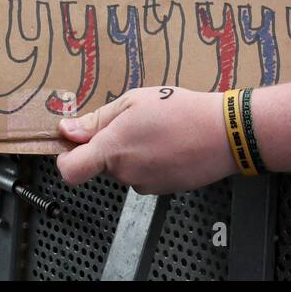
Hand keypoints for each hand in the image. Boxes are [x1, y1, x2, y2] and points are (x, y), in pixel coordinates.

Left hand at [56, 87, 235, 193]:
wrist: (225, 133)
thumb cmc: (181, 111)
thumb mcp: (133, 102)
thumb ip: (97, 120)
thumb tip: (67, 130)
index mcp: (112, 149)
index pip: (70, 171)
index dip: (66, 158)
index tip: (73, 143)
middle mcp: (125, 173)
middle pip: (101, 164)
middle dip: (110, 144)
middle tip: (134, 121)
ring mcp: (146, 184)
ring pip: (124, 168)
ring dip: (132, 151)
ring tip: (157, 129)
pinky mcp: (163, 189)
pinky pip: (145, 174)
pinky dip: (151, 160)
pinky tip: (168, 143)